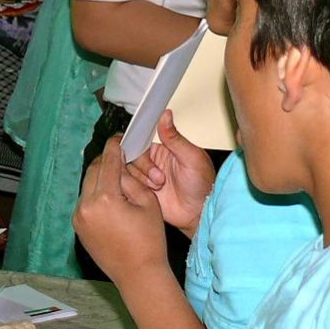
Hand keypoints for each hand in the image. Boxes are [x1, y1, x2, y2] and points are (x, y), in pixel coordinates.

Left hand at [73, 136, 171, 283]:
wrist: (138, 274)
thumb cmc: (149, 239)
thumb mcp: (147, 202)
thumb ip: (130, 179)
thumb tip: (119, 164)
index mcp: (105, 199)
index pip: (107, 162)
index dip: (114, 147)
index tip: (118, 138)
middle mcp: (86, 206)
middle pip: (93, 171)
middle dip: (105, 162)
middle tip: (119, 157)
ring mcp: (79, 218)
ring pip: (87, 186)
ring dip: (100, 178)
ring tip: (116, 178)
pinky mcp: (78, 227)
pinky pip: (85, 202)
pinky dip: (95, 195)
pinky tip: (110, 198)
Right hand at [127, 110, 215, 237]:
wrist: (198, 213)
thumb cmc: (202, 185)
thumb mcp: (192, 157)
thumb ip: (174, 137)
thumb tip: (165, 114)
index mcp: (162, 149)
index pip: (139, 140)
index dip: (137, 145)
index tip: (137, 150)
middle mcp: (151, 163)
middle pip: (130, 156)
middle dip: (144, 167)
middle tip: (161, 178)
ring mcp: (144, 178)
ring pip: (127, 172)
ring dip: (142, 180)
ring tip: (160, 187)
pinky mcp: (140, 193)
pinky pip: (127, 187)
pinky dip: (134, 189)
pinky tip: (148, 192)